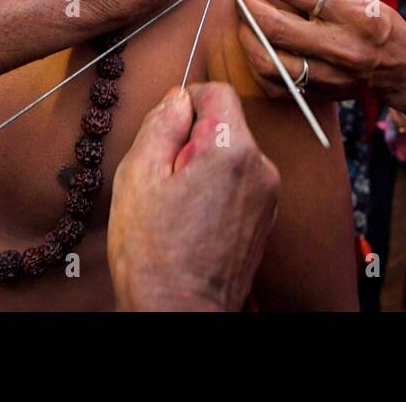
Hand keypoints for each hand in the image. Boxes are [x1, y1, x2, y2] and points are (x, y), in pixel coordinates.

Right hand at [109, 84, 279, 310]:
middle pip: (225, 124)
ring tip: (177, 205)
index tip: (165, 133)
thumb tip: (177, 97)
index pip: (216, 91)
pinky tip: (193, 220)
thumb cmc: (154, 253)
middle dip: (192, 140)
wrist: (178, 313)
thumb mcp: (138, 175)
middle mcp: (261, 167)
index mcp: (232, 150)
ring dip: (204, 166)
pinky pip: (239, 182)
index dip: (184, 103)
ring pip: (231, 154)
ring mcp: (268, 195)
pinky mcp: (265, 217)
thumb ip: (160, 124)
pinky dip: (217, 189)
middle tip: (164, 178)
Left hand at [231, 0, 405, 98]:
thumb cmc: (371, 20)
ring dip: (245, 32)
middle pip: (275, 25)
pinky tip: (256, 41)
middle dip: (248, 1)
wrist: (401, 67)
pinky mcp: (316, 94)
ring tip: (245, 13)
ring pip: (267, 59)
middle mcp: (341, 47)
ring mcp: (327, 76)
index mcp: (353, 14)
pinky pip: (271, 82)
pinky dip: (255, 59)